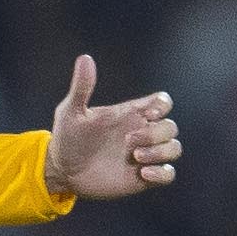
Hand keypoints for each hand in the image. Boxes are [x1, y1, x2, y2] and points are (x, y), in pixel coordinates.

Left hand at [43, 55, 182, 199]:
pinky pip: (169, 174)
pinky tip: (142, 174)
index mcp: (130, 114)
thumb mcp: (71, 112)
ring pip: (174, 148)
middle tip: (129, 141)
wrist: (62, 171)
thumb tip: (84, 58)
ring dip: (161, 152)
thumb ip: (81, 87)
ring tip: (136, 158)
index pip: (162, 102)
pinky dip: (162, 173)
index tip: (147, 113)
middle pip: (171, 127)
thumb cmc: (67, 138)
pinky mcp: (143, 177)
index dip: (162, 105)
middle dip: (156, 133)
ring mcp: (144, 155)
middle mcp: (141, 133)